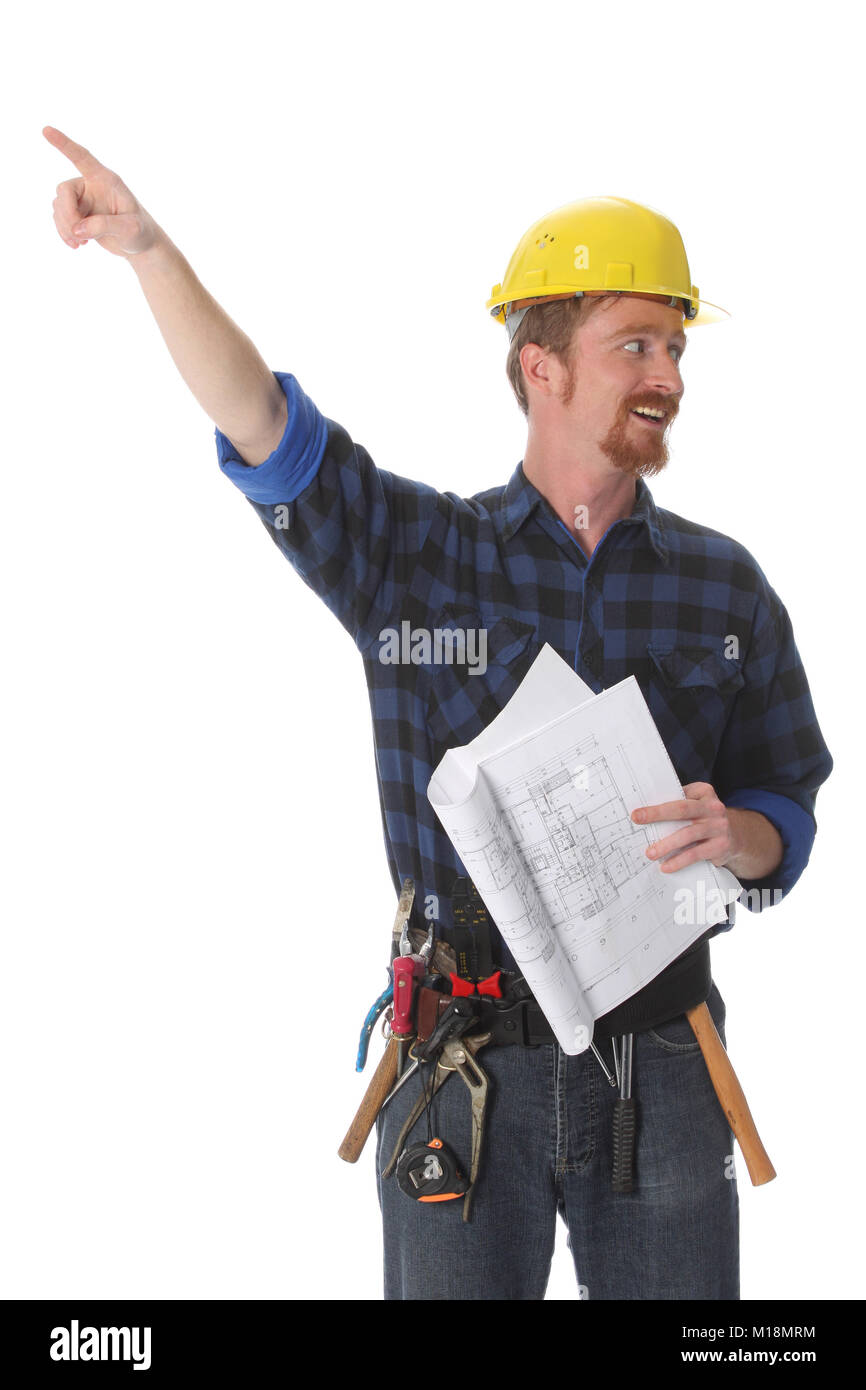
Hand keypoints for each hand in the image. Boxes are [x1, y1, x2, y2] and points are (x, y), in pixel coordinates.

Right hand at [44, 125, 162, 259]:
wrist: (140, 245)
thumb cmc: (141, 232)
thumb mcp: (130, 229)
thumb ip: (105, 225)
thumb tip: (77, 229)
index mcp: (106, 179)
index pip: (82, 157)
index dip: (64, 144)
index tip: (46, 130)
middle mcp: (91, 185)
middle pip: (65, 191)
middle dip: (67, 214)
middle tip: (77, 236)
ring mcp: (83, 200)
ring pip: (59, 206)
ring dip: (65, 227)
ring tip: (79, 244)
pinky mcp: (78, 214)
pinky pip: (60, 219)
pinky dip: (64, 233)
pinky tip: (78, 245)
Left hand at [631, 781, 734, 873]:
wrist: (737, 838)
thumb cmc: (705, 820)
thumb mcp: (696, 805)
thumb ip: (677, 804)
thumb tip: (645, 813)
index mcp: (704, 792)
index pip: (677, 794)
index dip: (657, 803)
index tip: (636, 812)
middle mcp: (713, 807)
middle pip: (681, 809)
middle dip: (657, 815)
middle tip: (637, 820)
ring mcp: (719, 826)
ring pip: (688, 834)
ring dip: (666, 844)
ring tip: (650, 853)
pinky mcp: (720, 846)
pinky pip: (696, 854)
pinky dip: (679, 861)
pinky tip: (666, 866)